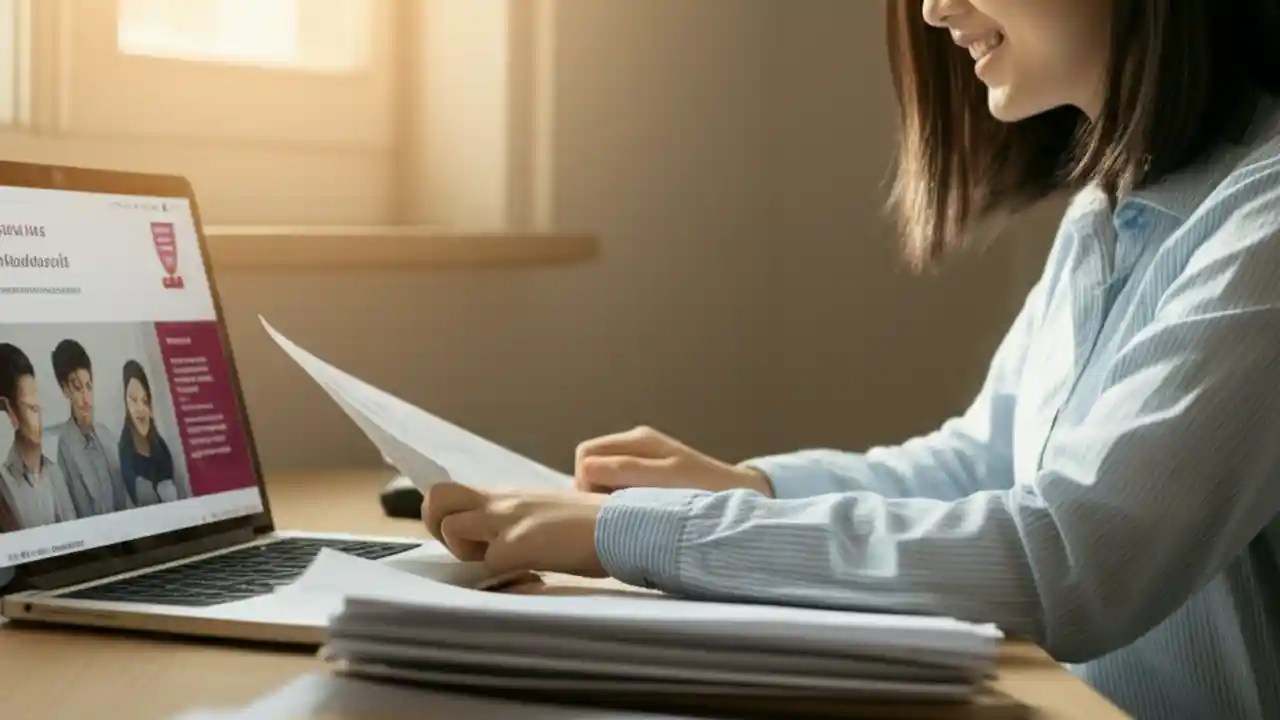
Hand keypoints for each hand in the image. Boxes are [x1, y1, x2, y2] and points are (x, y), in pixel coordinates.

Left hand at [422, 483, 607, 576]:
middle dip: (436, 526)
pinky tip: (525, 575)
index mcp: (509, 495)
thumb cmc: (594, 526)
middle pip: (438, 497)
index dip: (446, 515)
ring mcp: (509, 521)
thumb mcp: (547, 513)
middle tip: (465, 550)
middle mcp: (503, 501)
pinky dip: (498, 575)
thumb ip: (517, 520)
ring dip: (465, 552)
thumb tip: (496, 543)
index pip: (452, 490)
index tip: (463, 536)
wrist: (624, 526)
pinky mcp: (520, 545)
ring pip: (450, 527)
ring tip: (498, 562)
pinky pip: (487, 562)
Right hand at [574, 426, 773, 496]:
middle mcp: (636, 441)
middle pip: (588, 461)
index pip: (586, 456)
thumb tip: (586, 469)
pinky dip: (617, 495)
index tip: (607, 508)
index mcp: (638, 439)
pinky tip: (636, 508)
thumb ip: (627, 471)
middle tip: (615, 512)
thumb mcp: (667, 479)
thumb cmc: (707, 489)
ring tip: (629, 511)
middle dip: (593, 487)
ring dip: (605, 493)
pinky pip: (615, 479)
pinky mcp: (647, 470)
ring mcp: (641, 455)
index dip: (588, 484)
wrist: (741, 494)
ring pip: (600, 473)